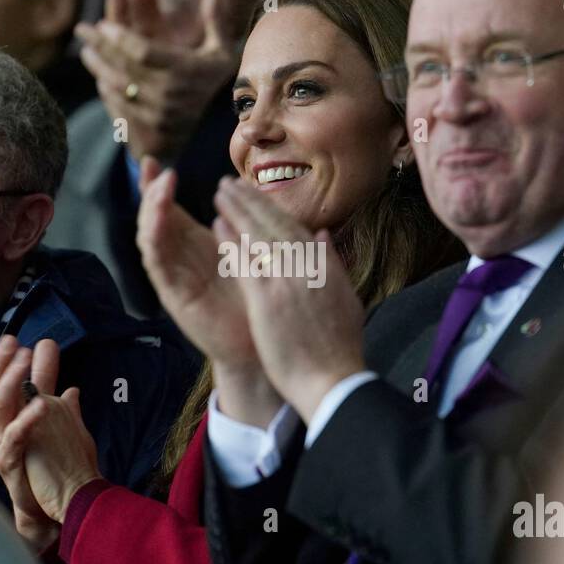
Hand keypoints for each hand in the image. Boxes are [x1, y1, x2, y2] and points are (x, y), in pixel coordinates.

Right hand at [0, 333, 98, 548]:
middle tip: (9, 340)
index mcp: (0, 413)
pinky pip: (15, 438)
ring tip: (24, 359)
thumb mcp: (48, 409)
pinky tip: (42, 403)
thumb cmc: (46, 456)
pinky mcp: (8, 463)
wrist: (50, 498)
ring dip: (11, 380)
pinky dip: (28, 419)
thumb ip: (44, 380)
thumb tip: (47, 350)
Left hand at [75, 0, 239, 162]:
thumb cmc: (207, 80)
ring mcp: (158, 112)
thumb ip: (216, 21)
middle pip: (125, 66)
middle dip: (101, 45)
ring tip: (86, 50)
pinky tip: (99, 75)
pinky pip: (119, 104)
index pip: (143, 51)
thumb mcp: (220, 52)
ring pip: (118, 85)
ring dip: (98, 66)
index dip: (121, 37)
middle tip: (82, 29)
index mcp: (186, 70)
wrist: (204, 127)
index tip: (103, 24)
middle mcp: (171, 92)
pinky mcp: (147, 127)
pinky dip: (106, 88)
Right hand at [136, 158, 283, 424]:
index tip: (154, 160)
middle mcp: (179, 257)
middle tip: (155, 168)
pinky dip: (156, 242)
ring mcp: (174, 276)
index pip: (170, 208)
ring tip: (160, 188)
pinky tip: (158, 224)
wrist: (259, 344)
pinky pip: (158, 266)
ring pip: (151, 237)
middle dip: (150, 192)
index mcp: (195, 243)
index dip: (159, 185)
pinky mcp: (175, 296)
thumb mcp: (249, 251)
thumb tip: (240, 189)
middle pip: (153, 218)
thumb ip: (241, 224)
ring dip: (152, 211)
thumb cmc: (255, 298)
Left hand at [212, 176, 366, 421]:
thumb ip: (332, 263)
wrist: (332, 380)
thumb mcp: (346, 299)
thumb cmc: (339, 348)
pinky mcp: (267, 300)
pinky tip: (217, 226)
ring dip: (237, 211)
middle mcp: (307, 267)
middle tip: (229, 183)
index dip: (272, 208)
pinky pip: (245, 262)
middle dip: (250, 200)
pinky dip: (232, 241)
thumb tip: (322, 234)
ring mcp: (287, 281)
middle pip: (274, 224)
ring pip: (258, 236)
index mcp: (326, 266)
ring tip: (219, 194)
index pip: (295, 228)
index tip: (255, 194)